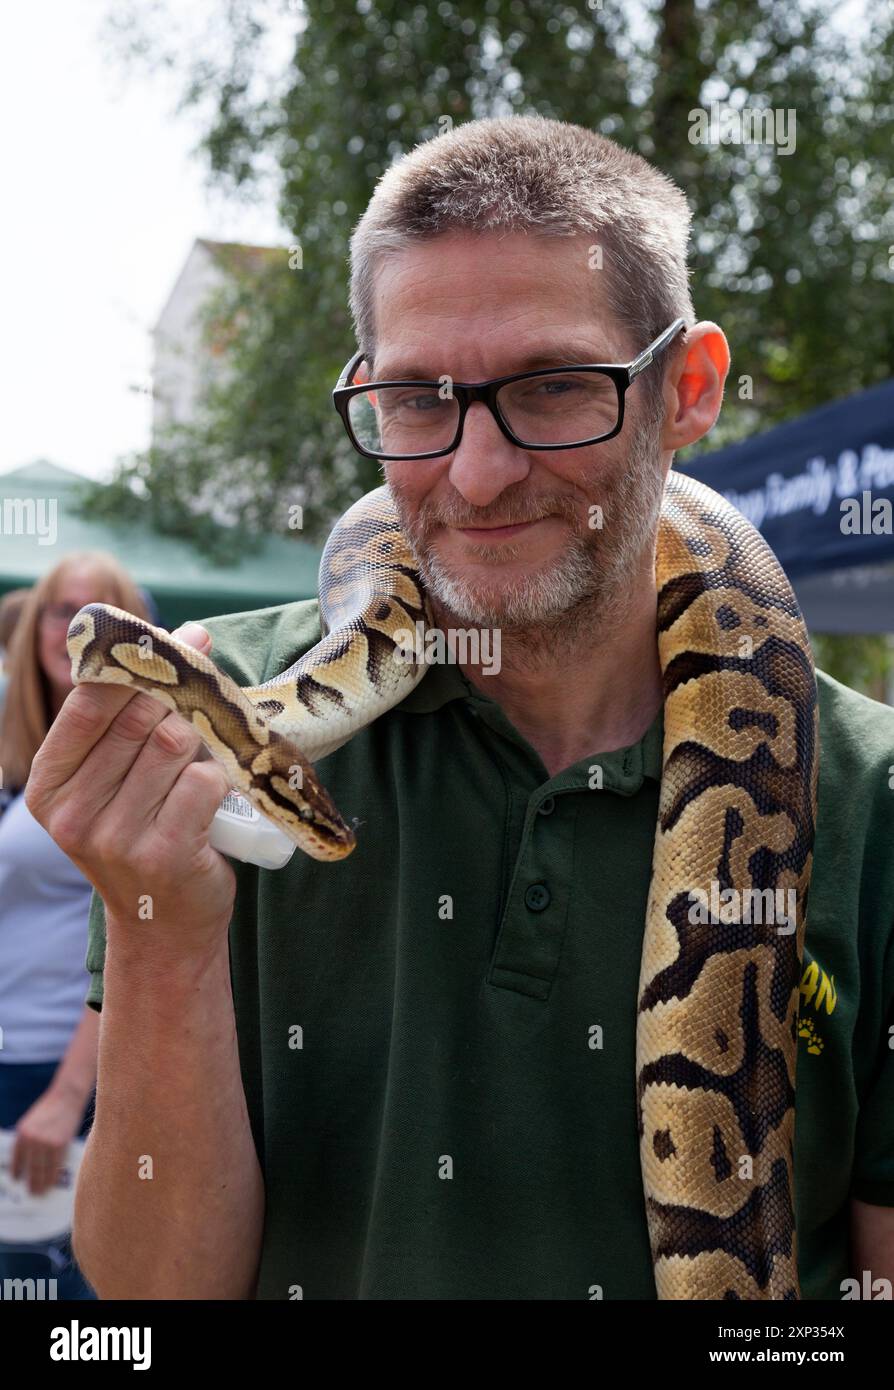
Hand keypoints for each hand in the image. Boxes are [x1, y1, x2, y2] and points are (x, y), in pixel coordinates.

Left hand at [11, 1084, 85, 1196]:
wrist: (67, 1096)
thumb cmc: (52, 1108)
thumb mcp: (33, 1121)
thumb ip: (30, 1139)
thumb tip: (29, 1160)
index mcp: (22, 1133)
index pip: (16, 1158)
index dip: (17, 1170)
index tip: (17, 1180)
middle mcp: (31, 1139)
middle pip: (30, 1167)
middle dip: (31, 1182)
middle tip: (32, 1193)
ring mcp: (45, 1142)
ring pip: (42, 1169)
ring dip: (42, 1183)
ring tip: (41, 1192)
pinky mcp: (59, 1144)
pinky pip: (55, 1165)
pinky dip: (53, 1175)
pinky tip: (52, 1182)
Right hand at [25, 622, 236, 961]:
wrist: (163, 925)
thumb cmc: (145, 835)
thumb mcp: (112, 783)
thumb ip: (127, 722)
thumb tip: (184, 639)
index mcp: (49, 784)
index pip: (89, 701)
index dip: (137, 664)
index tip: (178, 638)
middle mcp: (71, 813)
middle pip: (142, 719)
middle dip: (182, 704)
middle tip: (210, 698)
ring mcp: (114, 838)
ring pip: (176, 746)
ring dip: (203, 750)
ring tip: (198, 772)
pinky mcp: (162, 854)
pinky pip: (205, 783)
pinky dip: (220, 783)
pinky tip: (211, 804)